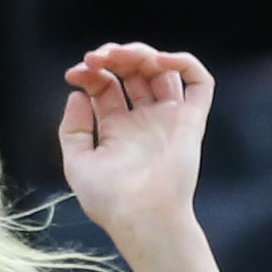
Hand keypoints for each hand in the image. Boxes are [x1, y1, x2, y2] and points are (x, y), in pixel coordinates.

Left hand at [59, 43, 214, 252]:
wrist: (144, 216)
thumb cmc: (110, 200)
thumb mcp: (77, 164)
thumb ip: (73, 129)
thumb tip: (77, 95)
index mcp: (115, 130)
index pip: (105, 87)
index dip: (90, 73)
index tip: (75, 72)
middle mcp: (142, 120)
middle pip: (132, 73)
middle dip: (114, 58)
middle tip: (97, 57)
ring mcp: (167, 118)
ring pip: (162, 70)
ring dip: (142, 54)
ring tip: (122, 55)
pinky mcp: (191, 120)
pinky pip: (198, 81)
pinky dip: (183, 62)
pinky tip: (159, 61)